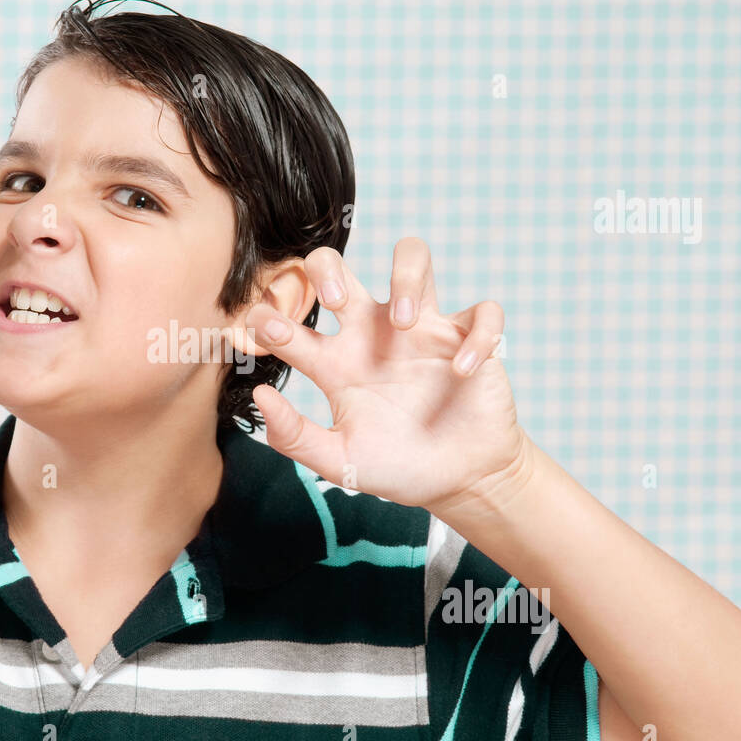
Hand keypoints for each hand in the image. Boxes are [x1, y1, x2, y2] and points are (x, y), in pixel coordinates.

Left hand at [246, 238, 530, 512]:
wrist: (459, 482)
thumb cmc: (398, 466)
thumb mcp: (340, 461)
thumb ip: (295, 437)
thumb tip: (260, 396)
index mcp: (336, 361)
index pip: (290, 321)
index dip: (269, 315)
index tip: (267, 330)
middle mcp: (373, 334)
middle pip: (337, 266)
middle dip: (328, 270)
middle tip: (335, 302)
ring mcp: (422, 330)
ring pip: (412, 257)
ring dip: (406, 278)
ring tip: (403, 322)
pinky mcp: (467, 338)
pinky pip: (481, 311)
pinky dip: (475, 337)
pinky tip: (462, 371)